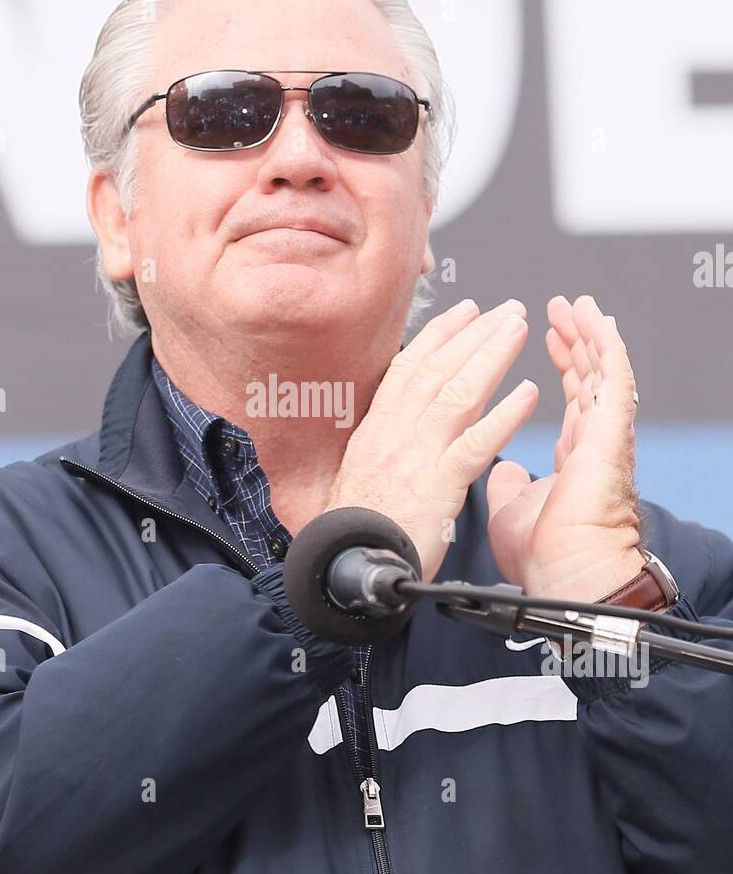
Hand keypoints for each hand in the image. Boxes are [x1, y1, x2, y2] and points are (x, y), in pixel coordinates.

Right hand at [325, 297, 538, 581]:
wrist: (346, 563)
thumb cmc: (357, 527)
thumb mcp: (362, 470)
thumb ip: (386, 440)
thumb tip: (405, 419)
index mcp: (377, 427)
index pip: (410, 367)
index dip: (440, 334)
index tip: (466, 311)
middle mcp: (395, 432)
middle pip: (438, 369)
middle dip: (475, 333)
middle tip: (507, 309)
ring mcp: (416, 455)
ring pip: (457, 393)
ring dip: (491, 356)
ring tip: (518, 330)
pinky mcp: (437, 484)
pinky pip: (475, 443)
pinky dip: (504, 416)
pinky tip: (528, 395)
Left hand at [486, 294, 643, 602]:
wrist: (566, 574)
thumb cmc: (547, 556)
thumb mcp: (512, 511)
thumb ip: (508, 486)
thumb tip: (502, 472)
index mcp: (574, 458)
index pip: (570, 399)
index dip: (559, 367)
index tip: (543, 339)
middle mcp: (592, 442)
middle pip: (588, 378)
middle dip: (574, 340)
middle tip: (559, 308)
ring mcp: (605, 435)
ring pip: (602, 371)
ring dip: (589, 335)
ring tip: (576, 305)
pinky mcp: (610, 432)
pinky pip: (613, 379)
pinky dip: (606, 347)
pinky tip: (596, 321)